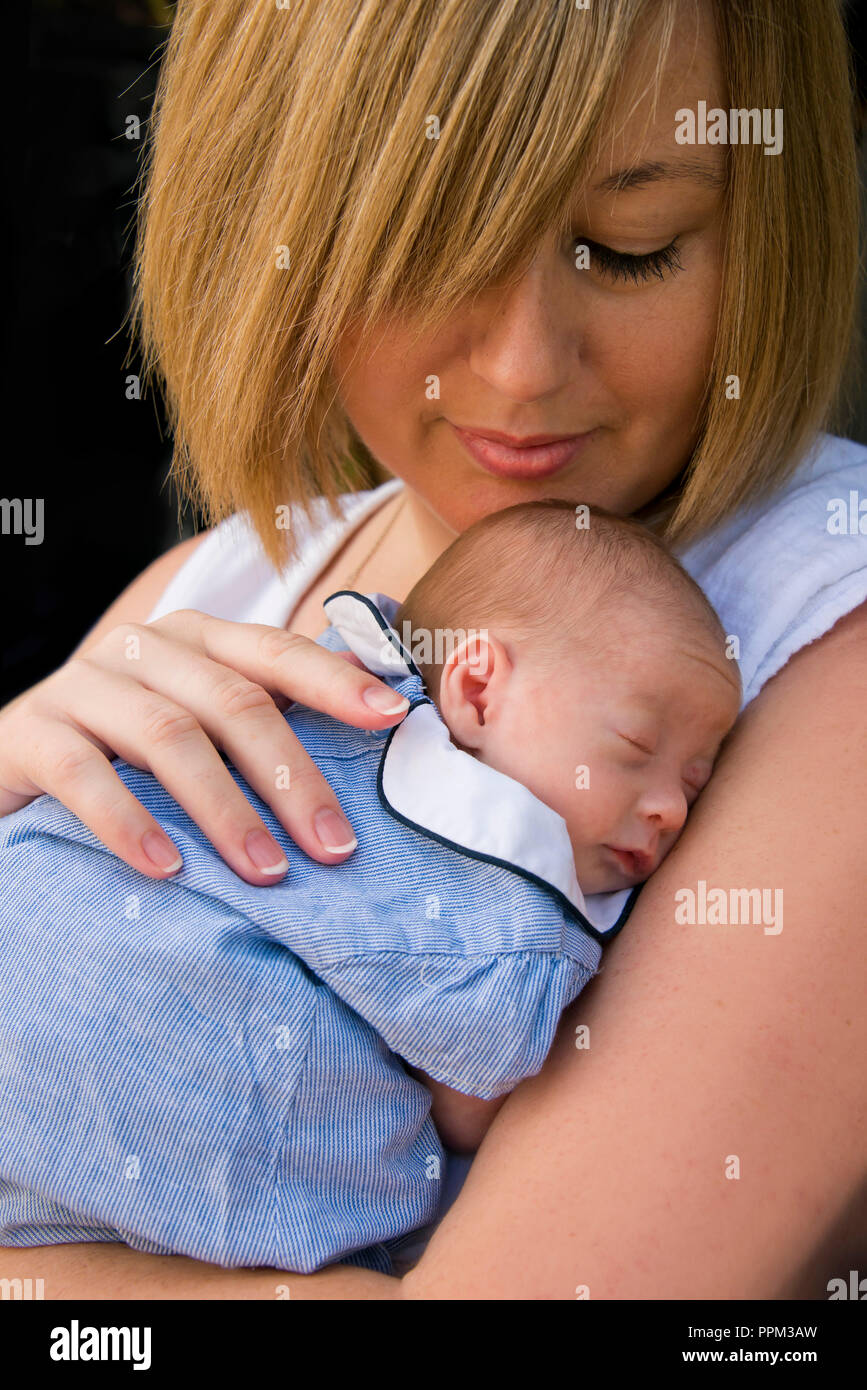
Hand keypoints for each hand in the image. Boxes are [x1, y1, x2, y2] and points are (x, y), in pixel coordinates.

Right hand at [0, 610, 408, 883]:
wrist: (10, 763)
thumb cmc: (126, 752)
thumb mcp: (197, 725)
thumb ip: (266, 720)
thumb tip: (374, 726)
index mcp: (196, 639)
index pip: (276, 651)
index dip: (335, 681)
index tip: (392, 718)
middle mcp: (142, 648)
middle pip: (233, 702)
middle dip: (292, 776)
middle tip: (333, 847)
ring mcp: (82, 685)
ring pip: (169, 736)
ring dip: (226, 810)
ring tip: (267, 872)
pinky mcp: (30, 732)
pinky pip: (84, 774)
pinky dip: (130, 823)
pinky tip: (168, 869)